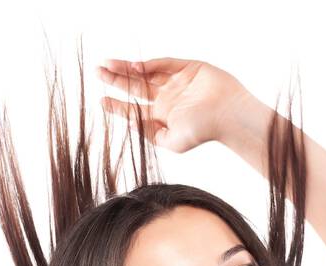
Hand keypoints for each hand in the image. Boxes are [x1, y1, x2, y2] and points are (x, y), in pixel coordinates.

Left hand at [96, 57, 253, 153]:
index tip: (101, 101)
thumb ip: (151, 134)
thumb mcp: (171, 141)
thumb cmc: (203, 132)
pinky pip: (163, 63)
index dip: (117, 106)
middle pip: (135, 87)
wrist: (228, 115)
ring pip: (145, 73)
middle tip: (97, 72)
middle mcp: (167, 98)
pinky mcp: (187, 67)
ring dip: (126, 69)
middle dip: (116, 80)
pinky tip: (134, 67)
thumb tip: (131, 124)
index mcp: (163, 117)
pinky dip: (148, 64)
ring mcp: (177, 82)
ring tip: (106, 65)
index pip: (134, 109)